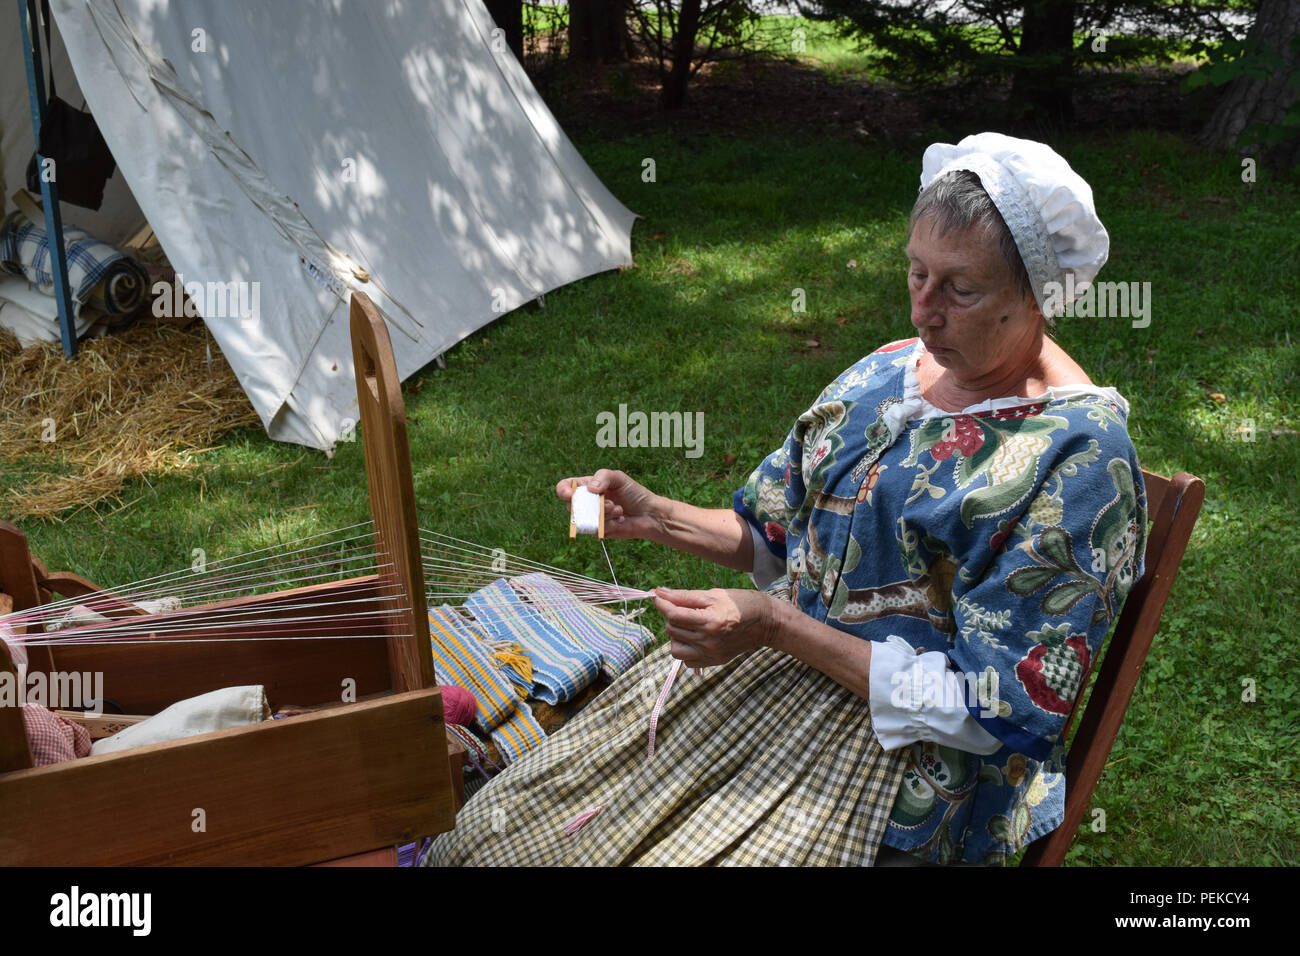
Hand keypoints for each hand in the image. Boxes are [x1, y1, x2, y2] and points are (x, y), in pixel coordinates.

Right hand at [556, 469, 663, 539]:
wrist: (649, 513)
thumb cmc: (634, 493)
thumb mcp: (619, 478)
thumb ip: (603, 477)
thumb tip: (589, 489)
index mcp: (588, 486)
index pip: (566, 487)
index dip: (563, 490)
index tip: (570, 494)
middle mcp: (588, 502)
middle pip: (572, 506)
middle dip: (590, 505)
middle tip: (608, 502)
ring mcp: (592, 517)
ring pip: (585, 519)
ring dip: (603, 513)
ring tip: (619, 510)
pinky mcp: (599, 530)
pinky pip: (596, 529)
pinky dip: (609, 523)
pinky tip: (621, 518)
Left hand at [651, 587, 777, 666]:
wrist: (766, 623)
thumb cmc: (741, 603)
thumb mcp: (713, 595)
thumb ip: (684, 596)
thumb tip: (659, 592)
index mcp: (709, 621)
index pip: (674, 615)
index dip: (661, 604)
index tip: (656, 596)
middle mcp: (709, 641)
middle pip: (672, 630)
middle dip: (671, 617)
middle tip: (683, 608)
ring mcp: (711, 654)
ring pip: (675, 649)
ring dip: (675, 635)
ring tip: (688, 625)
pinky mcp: (714, 661)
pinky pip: (687, 661)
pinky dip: (685, 649)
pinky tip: (694, 638)